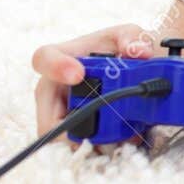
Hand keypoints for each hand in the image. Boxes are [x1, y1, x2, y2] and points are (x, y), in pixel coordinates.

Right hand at [31, 22, 155, 141]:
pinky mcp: (77, 132)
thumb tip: (138, 51)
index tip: (78, 74)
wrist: (133, 69)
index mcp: (62, 58)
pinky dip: (102, 147)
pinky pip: (81, 148)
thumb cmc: (119, 48)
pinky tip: (125, 139)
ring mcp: (63, 113)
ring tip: (123, 133)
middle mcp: (55, 89)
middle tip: (107, 123)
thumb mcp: (129, 35)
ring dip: (92, 141)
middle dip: (77, 126)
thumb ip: (134, 38)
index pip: (45, 59)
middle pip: (49, 117)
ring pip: (65, 140)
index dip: (57, 67)